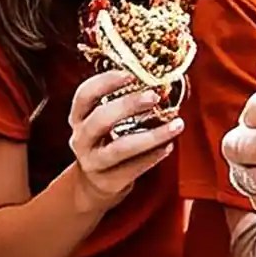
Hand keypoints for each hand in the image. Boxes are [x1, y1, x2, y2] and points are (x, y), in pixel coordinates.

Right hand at [67, 71, 181, 211]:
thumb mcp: (105, 119)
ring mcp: (92, 161)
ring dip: (152, 135)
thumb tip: (158, 80)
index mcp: (78, 116)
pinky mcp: (108, 180)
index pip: (85, 94)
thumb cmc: (108, 140)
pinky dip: (154, 156)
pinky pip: (133, 168)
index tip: (131, 74)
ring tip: (177, 124)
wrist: (96, 182)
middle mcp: (81, 138)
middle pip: (101, 119)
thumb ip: (122, 101)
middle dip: (129, 105)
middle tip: (155, 96)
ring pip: (120, 148)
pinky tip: (169, 146)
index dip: (106, 82)